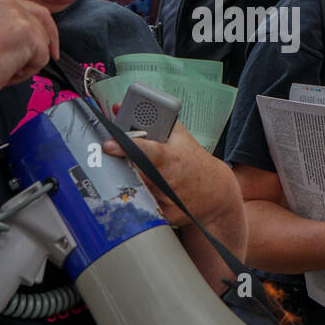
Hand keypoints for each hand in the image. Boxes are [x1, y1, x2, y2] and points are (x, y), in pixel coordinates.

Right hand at [0, 0, 59, 103]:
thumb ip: (9, 29)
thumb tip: (30, 41)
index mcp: (0, 3)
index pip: (34, 11)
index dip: (45, 29)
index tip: (49, 44)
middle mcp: (11, 6)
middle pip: (45, 22)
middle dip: (48, 43)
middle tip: (47, 58)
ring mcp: (20, 18)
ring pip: (44, 44)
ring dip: (29, 63)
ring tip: (5, 69)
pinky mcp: (28, 35)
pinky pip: (43, 59)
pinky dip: (27, 72)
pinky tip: (7, 72)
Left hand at [103, 122, 242, 229]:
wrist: (216, 191)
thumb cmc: (193, 161)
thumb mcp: (178, 135)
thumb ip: (150, 120)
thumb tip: (119, 108)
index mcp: (170, 157)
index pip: (146, 151)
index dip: (126, 147)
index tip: (108, 145)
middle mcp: (167, 180)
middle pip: (132, 172)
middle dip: (121, 165)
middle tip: (113, 160)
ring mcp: (165, 200)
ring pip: (135, 190)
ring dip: (128, 181)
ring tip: (134, 174)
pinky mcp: (164, 215)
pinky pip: (142, 206)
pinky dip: (138, 198)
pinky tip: (144, 191)